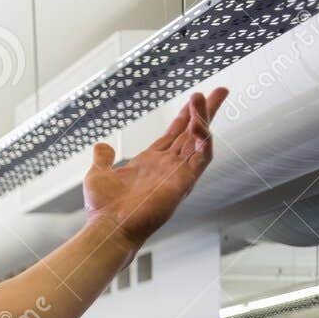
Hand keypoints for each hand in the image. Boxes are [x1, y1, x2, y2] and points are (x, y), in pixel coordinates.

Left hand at [82, 87, 227, 249]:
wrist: (108, 227)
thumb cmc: (103, 208)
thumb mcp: (99, 175)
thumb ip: (104, 159)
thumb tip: (102, 146)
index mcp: (151, 162)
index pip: (174, 134)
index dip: (185, 116)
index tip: (196, 98)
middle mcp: (168, 166)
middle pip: (192, 133)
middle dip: (206, 111)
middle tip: (220, 90)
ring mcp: (178, 173)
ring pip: (199, 140)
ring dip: (204, 118)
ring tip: (205, 97)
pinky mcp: (184, 181)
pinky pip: (201, 156)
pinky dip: (204, 139)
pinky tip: (200, 123)